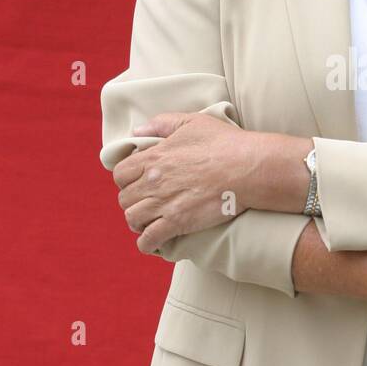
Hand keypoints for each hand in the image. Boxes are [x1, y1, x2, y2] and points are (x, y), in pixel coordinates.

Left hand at [112, 112, 258, 253]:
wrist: (246, 167)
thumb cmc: (224, 142)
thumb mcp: (192, 122)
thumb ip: (162, 124)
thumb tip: (138, 132)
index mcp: (154, 157)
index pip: (120, 174)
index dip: (125, 180)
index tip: (136, 183)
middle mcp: (153, 181)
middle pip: (125, 198)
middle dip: (132, 202)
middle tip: (145, 204)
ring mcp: (164, 203)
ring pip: (132, 219)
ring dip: (137, 223)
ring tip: (147, 223)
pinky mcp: (177, 222)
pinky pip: (149, 239)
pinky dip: (146, 243)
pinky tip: (152, 243)